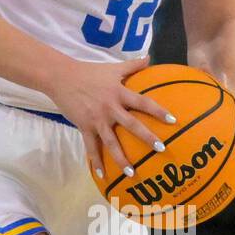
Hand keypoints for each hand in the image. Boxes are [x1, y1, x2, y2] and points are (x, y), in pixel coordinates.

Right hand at [47, 53, 176, 176]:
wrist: (62, 77)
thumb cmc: (89, 72)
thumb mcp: (112, 68)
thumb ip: (132, 65)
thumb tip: (149, 58)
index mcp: (119, 93)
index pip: (143, 102)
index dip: (158, 111)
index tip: (173, 120)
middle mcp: (110, 108)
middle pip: (131, 125)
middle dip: (146, 137)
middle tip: (161, 149)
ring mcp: (97, 120)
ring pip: (111, 142)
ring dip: (121, 159)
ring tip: (132, 174)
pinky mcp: (85, 127)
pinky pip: (91, 148)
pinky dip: (96, 162)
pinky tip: (103, 176)